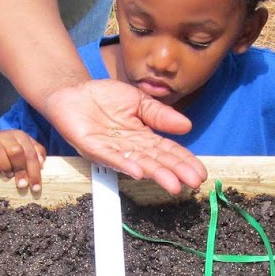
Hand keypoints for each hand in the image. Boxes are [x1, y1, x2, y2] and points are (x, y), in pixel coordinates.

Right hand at [0, 128, 45, 190]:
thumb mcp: (20, 150)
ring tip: (6, 175)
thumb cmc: (4, 151)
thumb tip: (42, 165)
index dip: (34, 171)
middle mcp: (6, 135)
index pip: (31, 153)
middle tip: (21, 185)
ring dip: (5, 167)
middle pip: (17, 152)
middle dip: (21, 171)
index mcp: (20, 136)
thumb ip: (31, 155)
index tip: (35, 187)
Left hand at [42, 78, 205, 194]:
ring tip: (174, 184)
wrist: (74, 91)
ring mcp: (112, 149)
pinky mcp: (93, 147)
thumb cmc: (105, 97)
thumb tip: (187, 126)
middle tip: (193, 182)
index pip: (167, 151)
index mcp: (142, 137)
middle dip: (175, 171)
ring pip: (138, 164)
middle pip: (156, 161)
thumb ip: (160, 114)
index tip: (200, 172)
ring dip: (156, 174)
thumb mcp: (138, 101)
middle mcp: (130, 148)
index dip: (183, 161)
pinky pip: (111, 158)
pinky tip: (139, 172)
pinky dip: (125, 165)